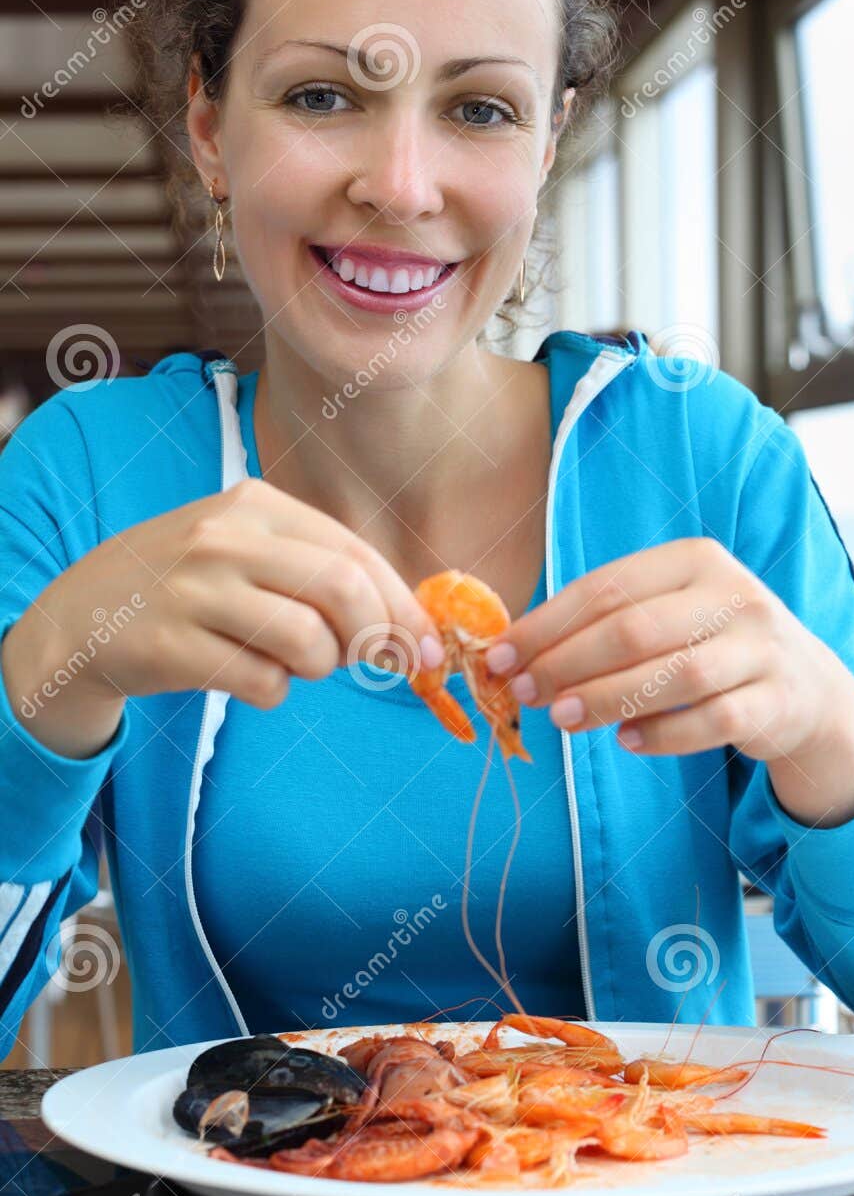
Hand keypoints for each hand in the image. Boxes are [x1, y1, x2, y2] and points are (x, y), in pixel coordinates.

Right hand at [2, 477, 443, 758]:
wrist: (84, 615)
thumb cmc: (192, 584)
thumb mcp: (248, 548)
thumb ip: (322, 572)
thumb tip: (412, 627)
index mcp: (255, 504)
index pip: (355, 553)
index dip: (403, 605)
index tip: (427, 646)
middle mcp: (225, 537)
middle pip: (342, 590)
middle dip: (377, 637)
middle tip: (379, 664)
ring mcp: (195, 590)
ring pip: (308, 641)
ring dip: (320, 668)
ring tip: (294, 662)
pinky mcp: (173, 647)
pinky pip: (263, 683)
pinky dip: (273, 692)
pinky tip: (247, 675)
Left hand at [484, 537, 853, 826]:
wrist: (807, 688)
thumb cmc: (712, 646)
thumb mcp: (671, 614)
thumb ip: (607, 622)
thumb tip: (515, 651)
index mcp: (696, 560)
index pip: (607, 587)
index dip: (546, 624)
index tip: (500, 656)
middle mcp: (734, 595)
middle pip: (634, 629)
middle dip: (567, 662)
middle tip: (524, 692)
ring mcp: (761, 648)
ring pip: (673, 675)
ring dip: (607, 699)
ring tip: (562, 718)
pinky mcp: (777, 700)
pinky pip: (712, 720)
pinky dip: (664, 733)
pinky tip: (628, 742)